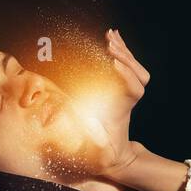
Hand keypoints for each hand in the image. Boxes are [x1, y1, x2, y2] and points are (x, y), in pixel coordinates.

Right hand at [62, 28, 153, 181]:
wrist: (113, 155)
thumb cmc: (99, 151)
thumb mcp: (89, 142)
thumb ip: (77, 132)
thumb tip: (51, 123)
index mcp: (123, 111)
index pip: (135, 89)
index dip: (126, 75)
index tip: (112, 62)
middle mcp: (129, 101)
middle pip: (140, 76)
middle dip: (124, 57)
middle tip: (108, 43)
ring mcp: (129, 94)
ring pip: (136, 69)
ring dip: (124, 50)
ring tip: (109, 35)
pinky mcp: (124, 88)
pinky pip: (129, 66)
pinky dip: (121, 49)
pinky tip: (112, 34)